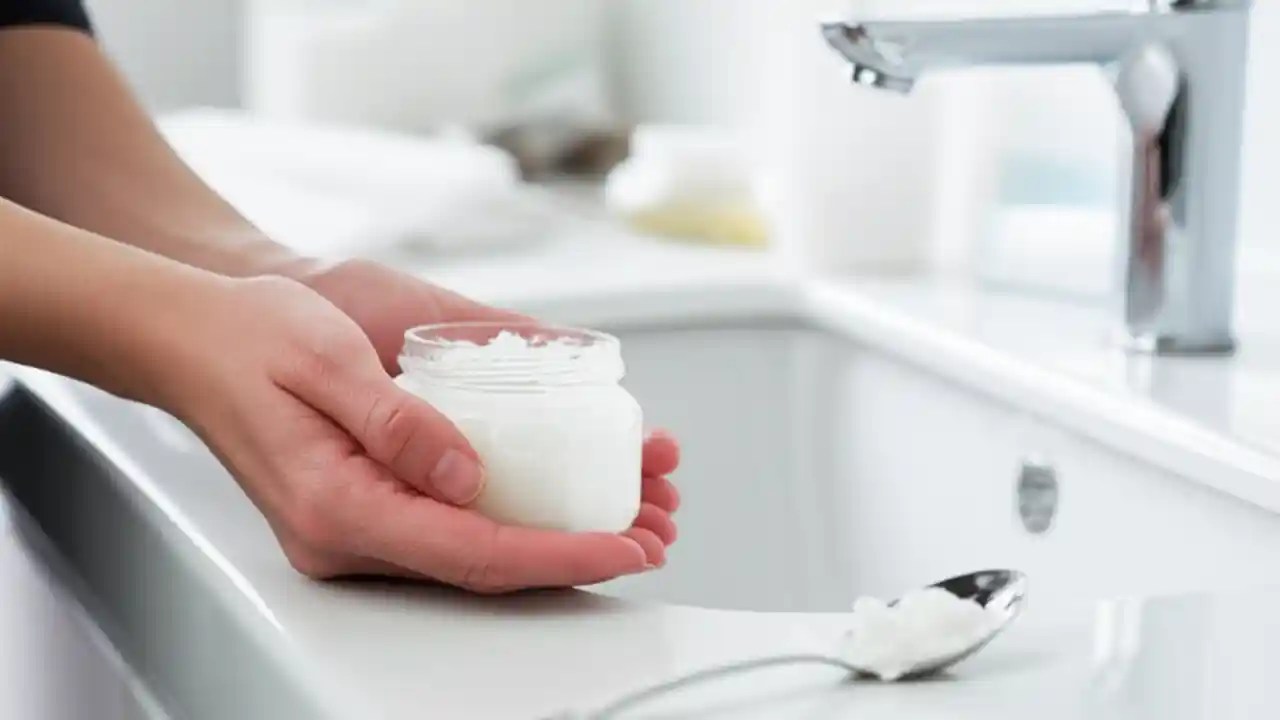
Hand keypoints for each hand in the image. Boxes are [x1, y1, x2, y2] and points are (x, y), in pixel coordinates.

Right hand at [158, 274, 676, 591]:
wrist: (197, 340)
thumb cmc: (251, 338)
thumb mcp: (328, 360)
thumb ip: (398, 420)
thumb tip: (469, 472)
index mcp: (339, 505)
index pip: (473, 551)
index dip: (561, 554)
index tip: (626, 544)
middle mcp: (349, 533)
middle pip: (487, 564)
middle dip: (579, 550)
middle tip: (655, 529)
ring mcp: (358, 528)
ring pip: (478, 550)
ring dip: (560, 533)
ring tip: (636, 509)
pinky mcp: (369, 507)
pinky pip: (456, 525)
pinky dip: (521, 513)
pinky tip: (566, 492)